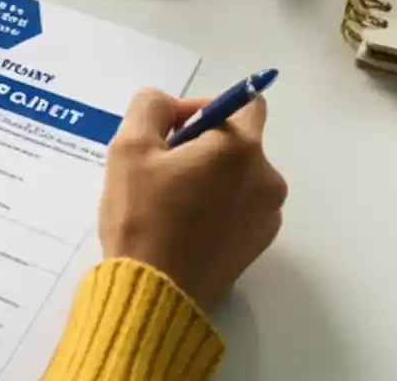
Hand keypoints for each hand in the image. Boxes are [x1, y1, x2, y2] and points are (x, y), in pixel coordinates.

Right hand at [97, 89, 286, 310]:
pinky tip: (183, 226)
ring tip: (168, 200)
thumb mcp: (129, 147)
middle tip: (161, 167)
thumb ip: (150, 106)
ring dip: (209, 176)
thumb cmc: (141, 218)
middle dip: (202, 144)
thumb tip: (170, 106)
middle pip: (239, 141)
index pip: (243, 101)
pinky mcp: (258, 244)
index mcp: (239, 148)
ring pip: (239, 176)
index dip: (204, 105)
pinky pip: (240, 208)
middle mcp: (266, 178)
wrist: (156, 295)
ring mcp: (267, 215)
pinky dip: (217, 207)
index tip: (171, 129)